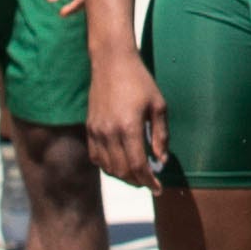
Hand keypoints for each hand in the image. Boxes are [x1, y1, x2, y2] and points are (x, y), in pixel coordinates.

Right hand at [86, 40, 170, 190]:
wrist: (112, 61)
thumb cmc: (139, 81)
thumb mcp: (158, 105)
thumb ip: (161, 136)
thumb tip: (161, 161)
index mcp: (129, 127)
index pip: (138, 166)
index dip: (149, 181)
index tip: (158, 188)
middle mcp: (110, 132)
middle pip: (122, 171)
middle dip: (138, 182)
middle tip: (150, 182)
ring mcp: (97, 131)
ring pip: (108, 168)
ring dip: (123, 176)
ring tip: (137, 174)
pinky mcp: (89, 128)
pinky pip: (96, 157)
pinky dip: (108, 166)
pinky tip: (119, 163)